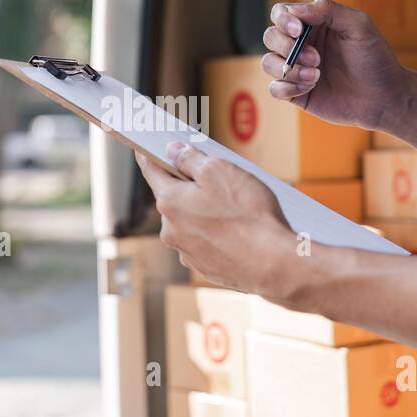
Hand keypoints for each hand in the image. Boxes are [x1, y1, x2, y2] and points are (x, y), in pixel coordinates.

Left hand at [134, 143, 293, 296]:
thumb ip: (191, 159)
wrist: (272, 264)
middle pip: (176, 198)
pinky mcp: (206, 268)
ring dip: (207, 213)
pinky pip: (207, 243)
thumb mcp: (219, 171)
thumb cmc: (247, 214)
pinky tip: (240, 231)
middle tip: (219, 179)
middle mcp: (171, 231)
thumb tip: (174, 152)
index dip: (150, 156)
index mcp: (170, 202)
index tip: (144, 149)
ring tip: (238, 209)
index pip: (152, 172)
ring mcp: (187, 252)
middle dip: (192, 187)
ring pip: (192, 222)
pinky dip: (218, 235)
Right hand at [262, 0, 406, 130]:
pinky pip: (274, 88)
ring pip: (268, 62)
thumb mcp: (359, 25)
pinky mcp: (296, 93)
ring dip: (289, 69)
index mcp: (314, 25)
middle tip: (316, 58)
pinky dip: (287, 88)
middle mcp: (301, 45)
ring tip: (317, 77)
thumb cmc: (375, 59)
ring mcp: (297, 69)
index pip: (282, 13)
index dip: (284, 19)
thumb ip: (329, 10)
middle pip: (270, 36)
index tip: (298, 30)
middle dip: (287, 47)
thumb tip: (296, 10)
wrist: (384, 97)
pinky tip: (310, 88)